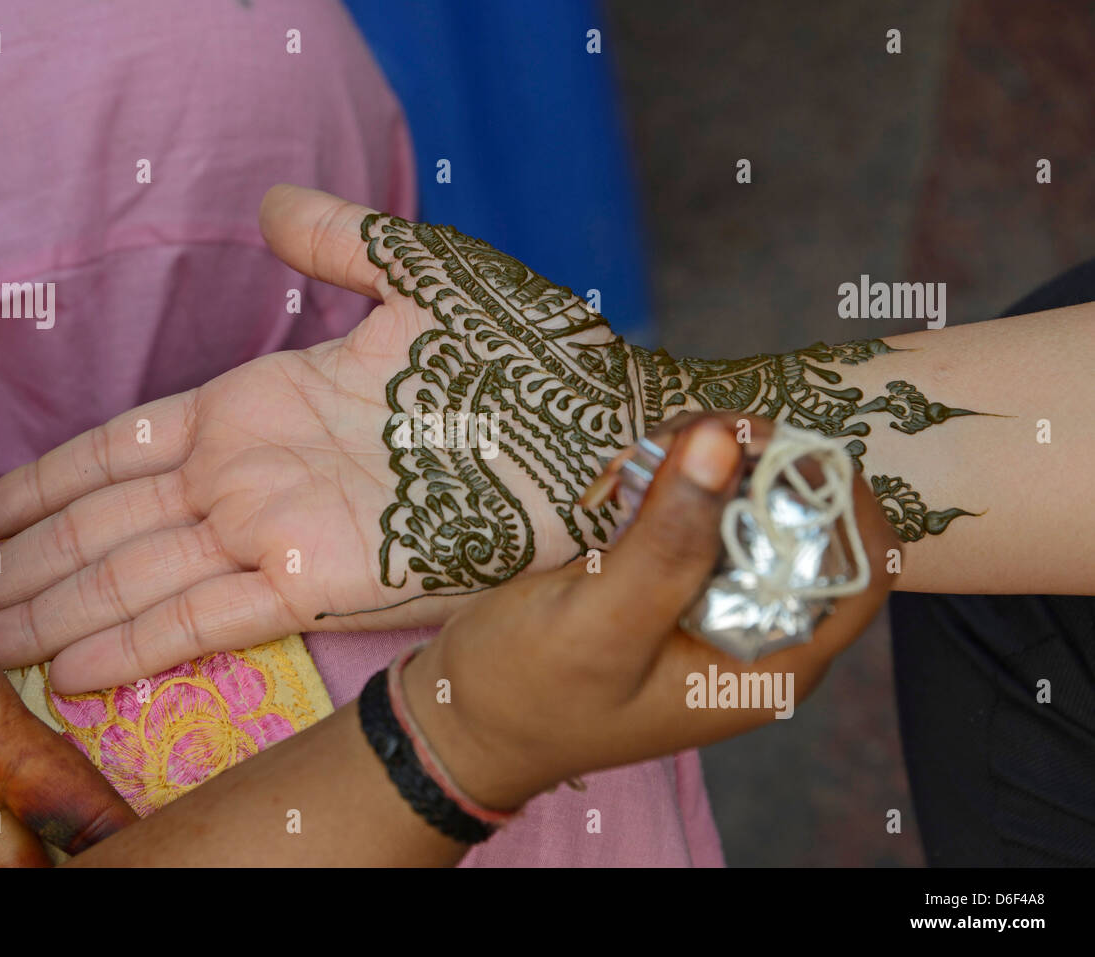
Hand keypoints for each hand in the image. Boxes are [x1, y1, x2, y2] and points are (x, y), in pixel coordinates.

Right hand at [0, 186, 680, 691]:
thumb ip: (338, 241)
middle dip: (31, 566)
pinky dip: (133, 645)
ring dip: (58, 609)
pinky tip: (70, 667)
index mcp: (255, 407)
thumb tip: (269, 205)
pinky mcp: (311, 584)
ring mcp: (271, 534)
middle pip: (108, 527)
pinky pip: (201, 619)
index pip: (121, 450)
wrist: (596, 435)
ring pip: (136, 577)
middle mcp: (247, 478)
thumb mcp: (416, 277)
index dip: (49, 483)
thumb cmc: (519, 356)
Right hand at [401, 416, 900, 810]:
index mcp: (771, 663)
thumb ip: (666, 543)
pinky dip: (670, 480)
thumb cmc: (527, 694)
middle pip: (805, 521)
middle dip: (754, 464)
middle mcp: (759, 630)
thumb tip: (724, 441)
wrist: (460, 721)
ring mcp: (715, 603)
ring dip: (704, 464)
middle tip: (682, 434)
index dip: (834, 492)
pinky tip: (621, 476)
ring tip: (635, 457)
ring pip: (750, 506)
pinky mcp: (672, 580)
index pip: (860, 567)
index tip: (765, 440)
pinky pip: (699, 512)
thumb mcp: (598, 624)